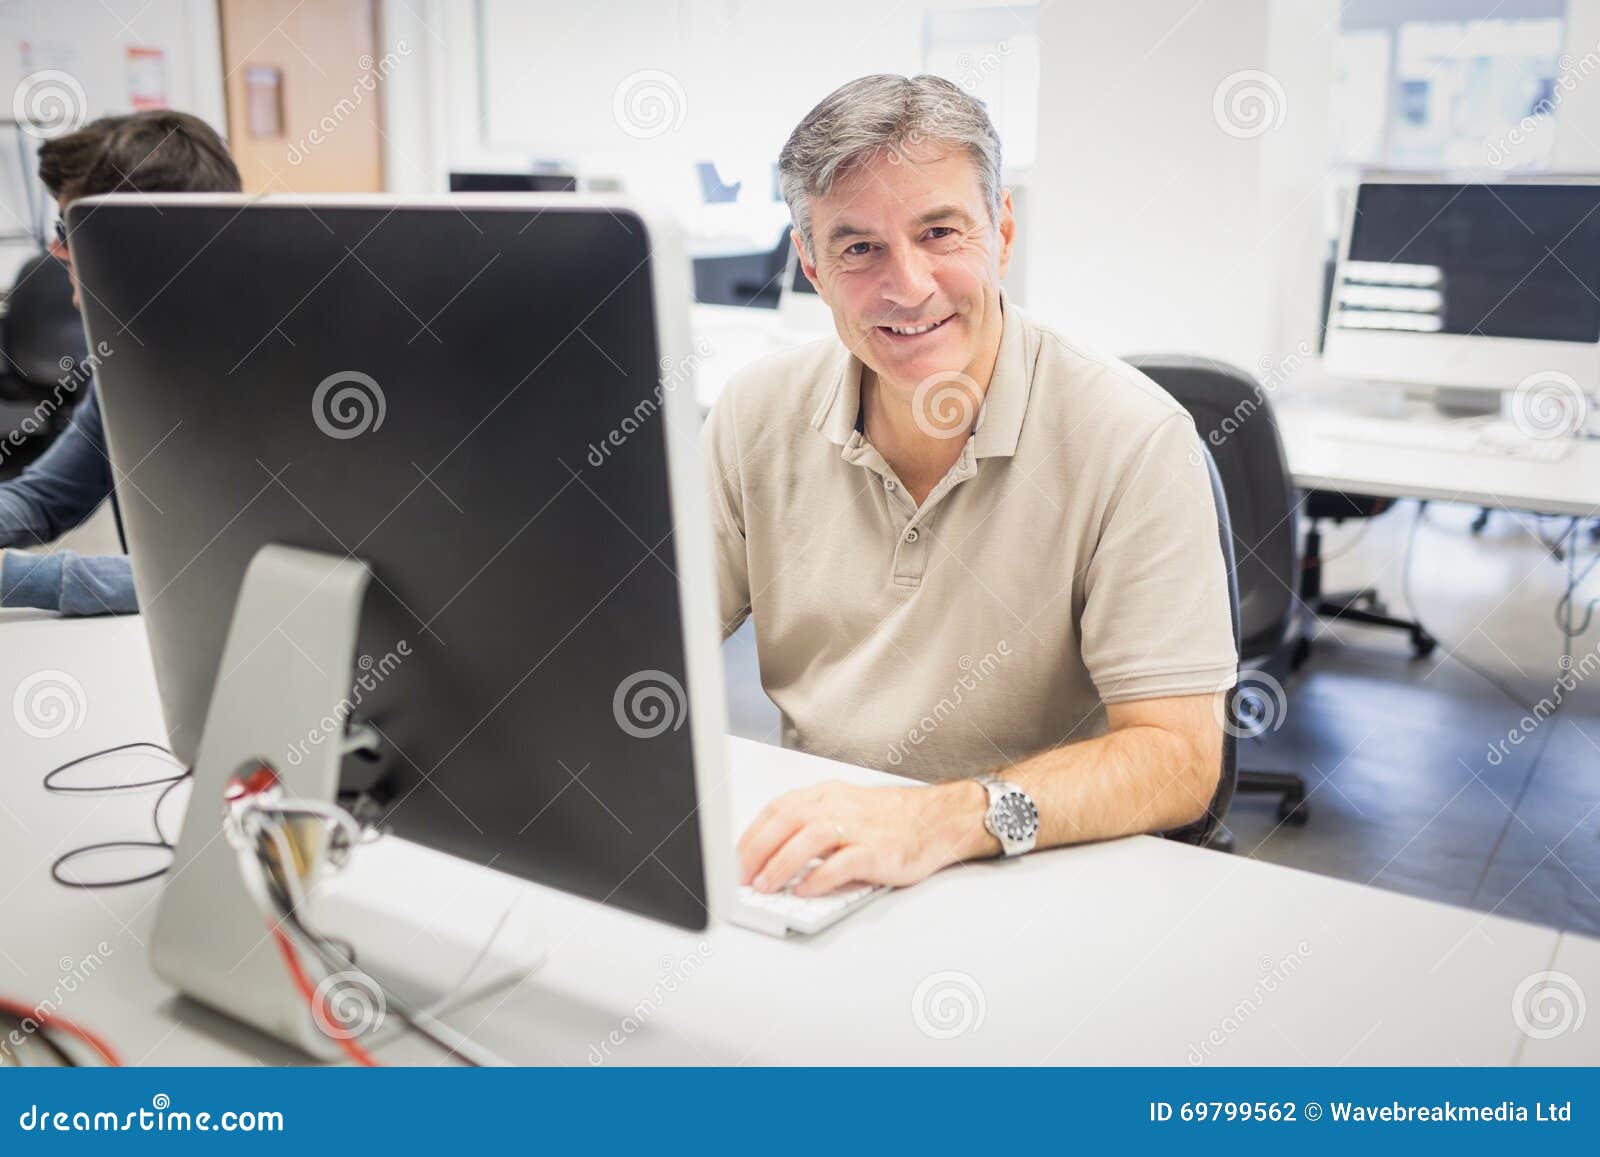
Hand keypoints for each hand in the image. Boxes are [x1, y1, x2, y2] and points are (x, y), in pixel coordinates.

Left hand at [736, 779, 992, 896]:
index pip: (778, 810)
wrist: (937, 819)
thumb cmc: (888, 819)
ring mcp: (859, 828)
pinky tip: (805, 889)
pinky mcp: (878, 851)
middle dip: (757, 850)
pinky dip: (820, 877)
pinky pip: (843, 863)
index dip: (751, 835)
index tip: (734, 859)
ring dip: (782, 863)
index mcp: (826, 795)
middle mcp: (839, 806)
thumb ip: (809, 826)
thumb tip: (770, 855)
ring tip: (765, 886)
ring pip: (810, 838)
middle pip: (787, 820)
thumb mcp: (843, 809)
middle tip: (740, 877)